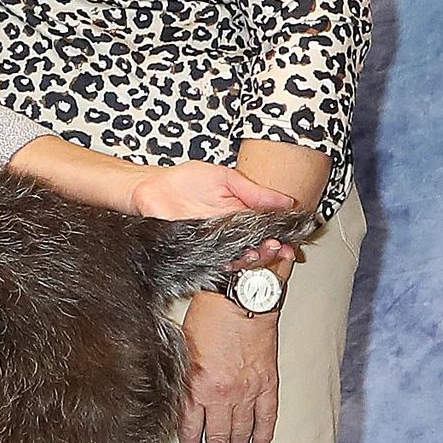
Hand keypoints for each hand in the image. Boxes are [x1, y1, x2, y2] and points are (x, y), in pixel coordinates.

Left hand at [129, 159, 304, 269]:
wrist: (151, 186)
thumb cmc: (186, 180)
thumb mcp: (227, 179)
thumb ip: (254, 192)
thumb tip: (287, 201)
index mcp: (240, 217)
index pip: (266, 233)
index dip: (280, 241)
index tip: (292, 245)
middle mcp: (228, 235)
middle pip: (254, 250)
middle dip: (268, 252)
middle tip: (276, 247)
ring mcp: (210, 245)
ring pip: (235, 259)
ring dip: (248, 259)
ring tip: (257, 252)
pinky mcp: (193, 250)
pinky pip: (210, 262)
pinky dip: (222, 263)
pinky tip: (232, 260)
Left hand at [180, 291, 279, 442]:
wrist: (240, 299)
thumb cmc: (206, 317)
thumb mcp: (181, 350)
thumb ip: (181, 379)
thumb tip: (179, 402)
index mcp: (196, 387)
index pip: (190, 431)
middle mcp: (222, 395)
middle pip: (217, 436)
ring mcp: (247, 391)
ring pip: (241, 431)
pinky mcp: (267, 383)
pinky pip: (267, 417)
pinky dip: (264, 435)